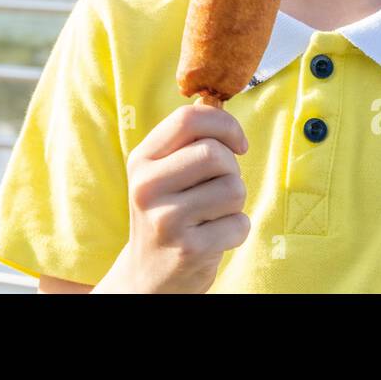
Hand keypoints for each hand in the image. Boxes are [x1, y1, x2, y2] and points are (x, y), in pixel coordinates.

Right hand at [93, 100, 250, 292]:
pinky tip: (214, 237)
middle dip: (231, 169)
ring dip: (235, 202)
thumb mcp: (162, 174)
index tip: (237, 143)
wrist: (146, 276)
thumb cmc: (167, 214)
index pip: (188, 118)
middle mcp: (146, 187)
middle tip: (219, 187)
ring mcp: (166, 220)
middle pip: (215, 154)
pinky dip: (237, 230)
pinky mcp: (189, 250)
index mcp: (141, 160)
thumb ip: (187, 142)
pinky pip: (239, 224)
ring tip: (213, 214)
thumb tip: (218, 102)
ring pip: (233, 188)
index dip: (224, 124)